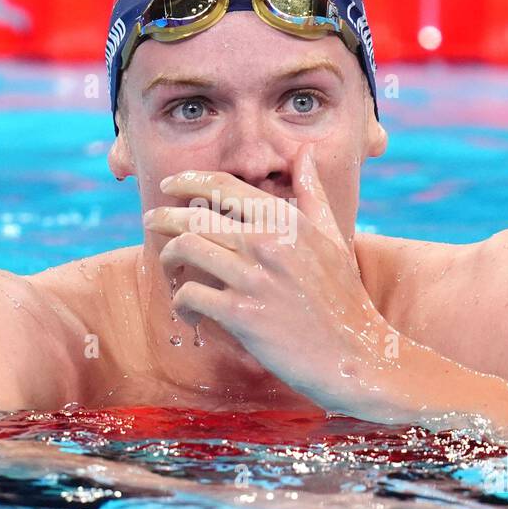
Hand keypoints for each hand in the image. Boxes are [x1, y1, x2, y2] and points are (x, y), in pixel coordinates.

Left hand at [143, 144, 395, 415]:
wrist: (358, 355)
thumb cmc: (345, 298)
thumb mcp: (333, 238)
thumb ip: (313, 194)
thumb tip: (304, 152)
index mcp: (288, 221)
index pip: (226, 186)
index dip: (190, 180)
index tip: (170, 186)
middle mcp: (268, 242)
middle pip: (195, 216)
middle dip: (164, 216)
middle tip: (150, 221)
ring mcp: (254, 278)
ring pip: (186, 249)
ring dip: (168, 258)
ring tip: (169, 269)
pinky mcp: (243, 315)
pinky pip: (190, 294)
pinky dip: (181, 301)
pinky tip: (188, 309)